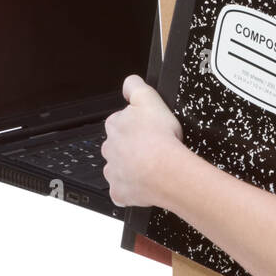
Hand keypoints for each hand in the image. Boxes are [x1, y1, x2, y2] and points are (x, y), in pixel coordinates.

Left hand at [101, 74, 186, 208]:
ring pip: (119, 168)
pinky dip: (131, 189)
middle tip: (153, 147)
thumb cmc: (160, 138)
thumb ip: (135, 86)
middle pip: (118, 145)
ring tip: (151, 166)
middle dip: (131, 146)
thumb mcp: (149, 98)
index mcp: (115, 126)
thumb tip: (129, 83)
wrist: (166, 171)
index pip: (119, 121)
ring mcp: (114, 172)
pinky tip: (144, 184)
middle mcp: (110, 149)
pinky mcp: (120, 192)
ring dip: (131, 167)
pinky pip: (122, 191)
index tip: (147, 127)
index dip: (135, 123)